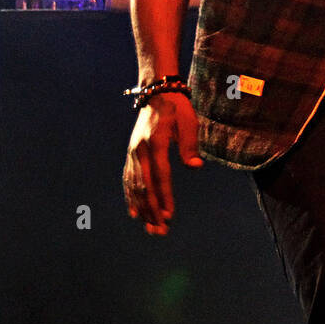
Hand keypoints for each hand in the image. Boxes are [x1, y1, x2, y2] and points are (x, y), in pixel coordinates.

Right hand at [122, 90, 202, 234]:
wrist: (156, 92)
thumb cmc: (177, 108)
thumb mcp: (188, 122)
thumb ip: (189, 145)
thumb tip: (196, 166)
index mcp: (155, 143)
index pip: (160, 176)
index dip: (164, 196)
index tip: (169, 215)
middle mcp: (140, 150)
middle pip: (145, 186)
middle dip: (153, 210)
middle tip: (161, 231)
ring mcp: (133, 153)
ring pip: (135, 186)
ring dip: (143, 209)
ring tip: (151, 228)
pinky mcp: (131, 154)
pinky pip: (129, 180)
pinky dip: (131, 198)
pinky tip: (135, 213)